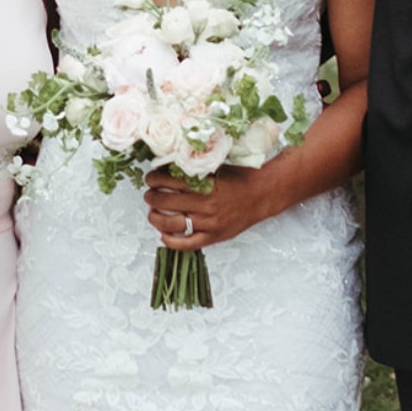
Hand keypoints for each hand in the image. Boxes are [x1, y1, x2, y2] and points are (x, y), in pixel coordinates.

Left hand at [143, 166, 277, 251]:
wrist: (263, 194)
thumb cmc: (241, 178)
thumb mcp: (217, 167)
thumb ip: (196, 169)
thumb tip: (169, 167)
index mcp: (204, 184)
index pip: (169, 181)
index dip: (154, 179)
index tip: (150, 178)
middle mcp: (204, 204)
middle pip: (166, 201)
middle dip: (151, 197)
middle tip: (148, 194)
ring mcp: (208, 222)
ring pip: (172, 223)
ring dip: (155, 218)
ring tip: (152, 213)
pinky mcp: (214, 236)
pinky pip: (187, 244)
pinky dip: (172, 241)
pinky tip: (163, 234)